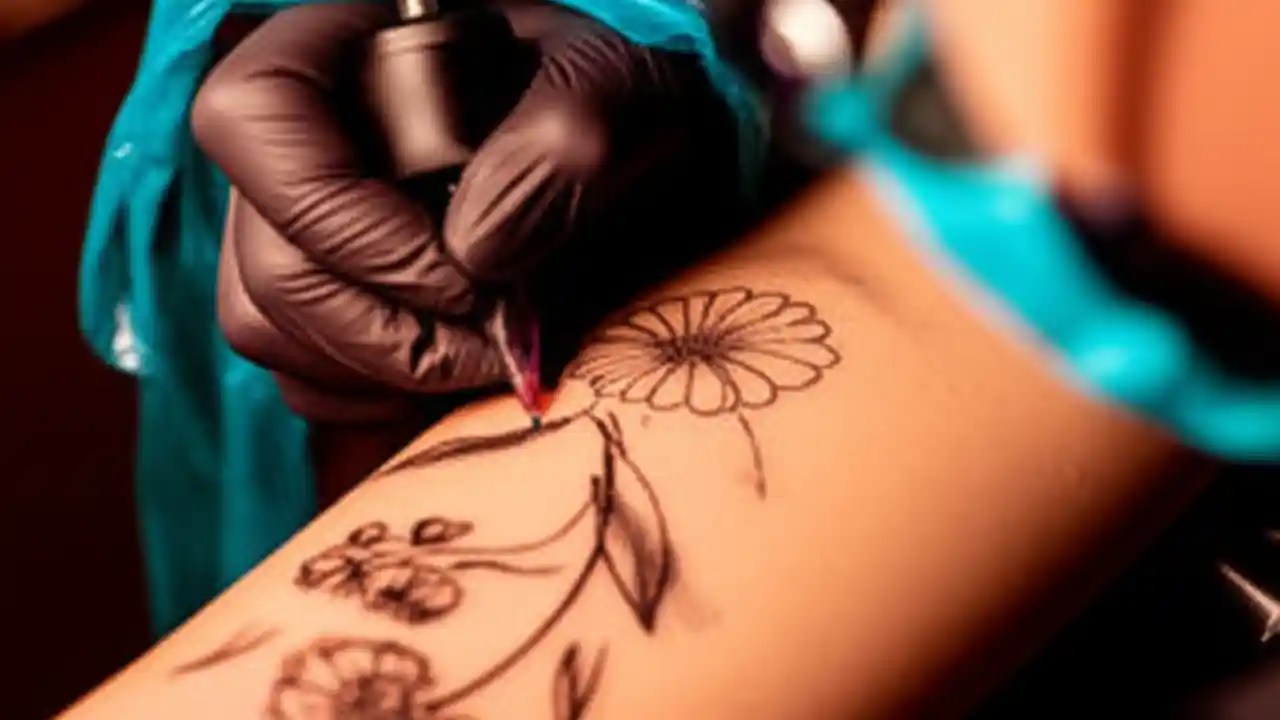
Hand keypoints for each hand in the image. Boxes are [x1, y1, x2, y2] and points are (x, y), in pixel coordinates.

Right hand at [192, 1, 740, 421]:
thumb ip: (562, 142)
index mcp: (340, 50)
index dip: (345, 221)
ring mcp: (293, 221)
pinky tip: (451, 371)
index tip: (461, 277)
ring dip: (380, 372)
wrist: (626, 165)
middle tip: (494, 347)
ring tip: (485, 356)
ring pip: (267, 326)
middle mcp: (295, 138)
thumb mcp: (614, 92)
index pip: (257, 118)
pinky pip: (297, 373)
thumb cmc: (610, 107)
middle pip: (266, 257)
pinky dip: (372, 396)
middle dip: (383, 332)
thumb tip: (472, 251)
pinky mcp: (316, 295)